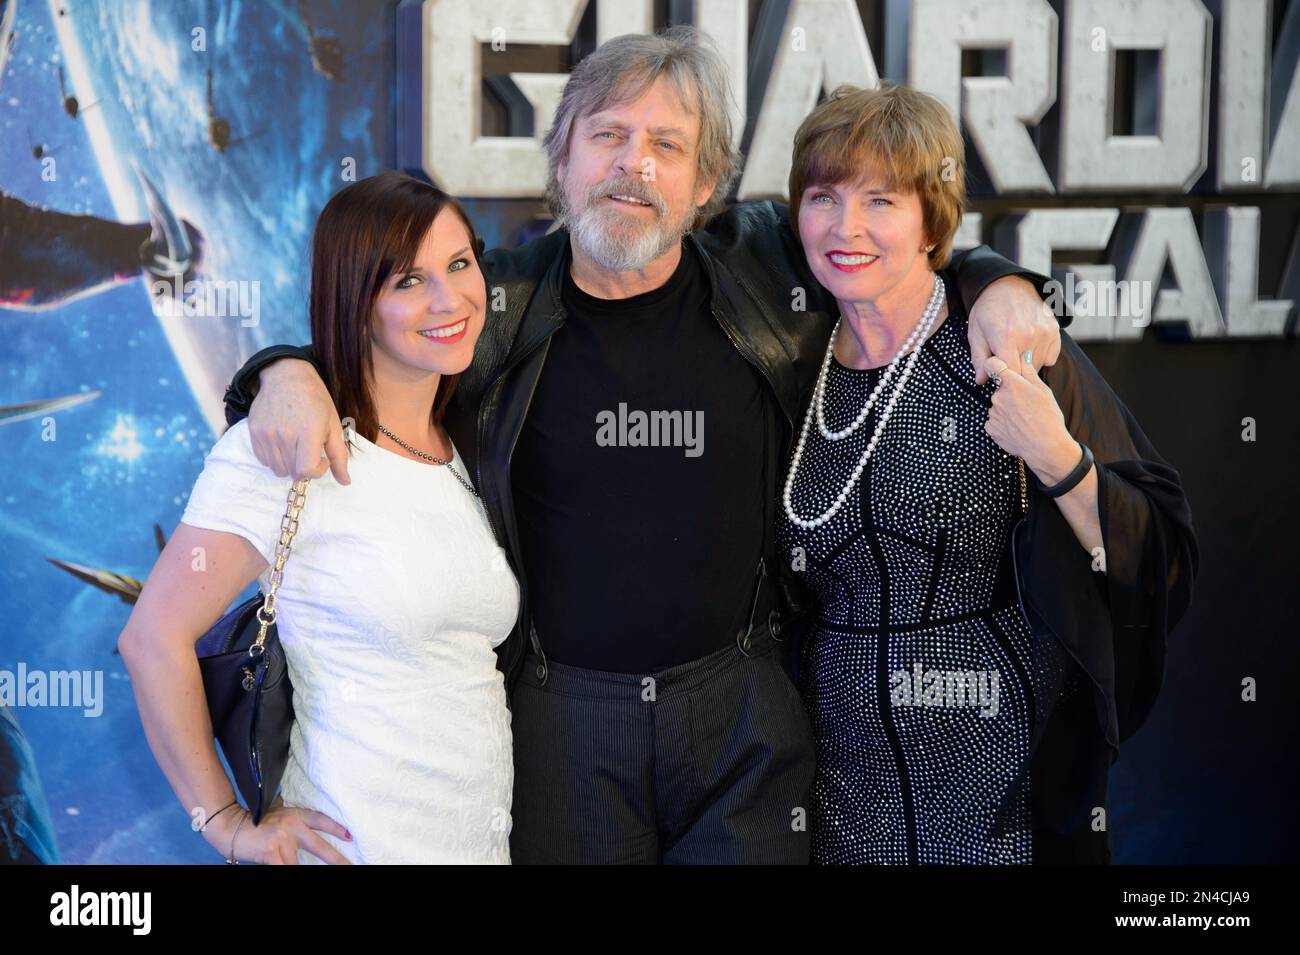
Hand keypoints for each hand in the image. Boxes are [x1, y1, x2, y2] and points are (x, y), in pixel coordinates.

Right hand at [203, 803, 353, 864]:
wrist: (231, 827)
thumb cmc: (254, 823)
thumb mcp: (277, 815)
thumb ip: (292, 823)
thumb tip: (307, 833)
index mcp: (295, 815)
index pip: (321, 821)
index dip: (336, 828)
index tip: (350, 837)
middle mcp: (292, 825)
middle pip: (319, 845)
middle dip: (336, 859)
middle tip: (349, 866)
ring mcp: (282, 839)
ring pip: (298, 863)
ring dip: (297, 867)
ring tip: (293, 862)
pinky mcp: (272, 852)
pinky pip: (285, 868)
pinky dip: (288, 870)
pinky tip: (288, 867)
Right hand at [249, 359, 350, 483]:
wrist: (286, 376)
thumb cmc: (315, 400)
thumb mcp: (333, 425)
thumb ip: (339, 456)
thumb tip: (345, 482)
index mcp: (308, 431)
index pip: (307, 470)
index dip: (317, 471)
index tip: (323, 459)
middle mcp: (285, 434)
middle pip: (293, 472)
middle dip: (306, 467)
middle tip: (310, 450)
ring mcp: (267, 434)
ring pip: (278, 469)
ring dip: (290, 464)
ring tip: (296, 446)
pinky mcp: (254, 433)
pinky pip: (264, 460)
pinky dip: (275, 458)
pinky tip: (283, 442)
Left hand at [968, 276, 1061, 384]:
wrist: (1007, 285)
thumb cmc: (988, 310)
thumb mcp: (976, 333)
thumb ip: (979, 359)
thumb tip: (981, 381)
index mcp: (1006, 338)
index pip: (1011, 373)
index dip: (1003, 378)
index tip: (997, 375)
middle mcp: (1028, 336)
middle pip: (1025, 373)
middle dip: (1014, 373)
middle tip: (1005, 360)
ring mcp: (1044, 333)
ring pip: (1038, 366)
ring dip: (1027, 365)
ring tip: (1016, 351)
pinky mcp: (1054, 330)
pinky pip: (1050, 357)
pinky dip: (1041, 357)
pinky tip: (1028, 347)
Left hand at [982, 357, 1080, 484]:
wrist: (1045, 447)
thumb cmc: (1048, 417)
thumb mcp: (1043, 391)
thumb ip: (1029, 372)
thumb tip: (1024, 356)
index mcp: (1011, 384)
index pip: (992, 364)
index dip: (996, 364)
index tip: (1001, 368)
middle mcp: (997, 397)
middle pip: (998, 389)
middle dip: (1009, 393)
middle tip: (1025, 404)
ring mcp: (992, 414)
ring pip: (997, 405)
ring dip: (1006, 409)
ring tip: (1023, 419)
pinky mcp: (990, 428)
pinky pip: (994, 420)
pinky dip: (1002, 423)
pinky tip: (1016, 428)